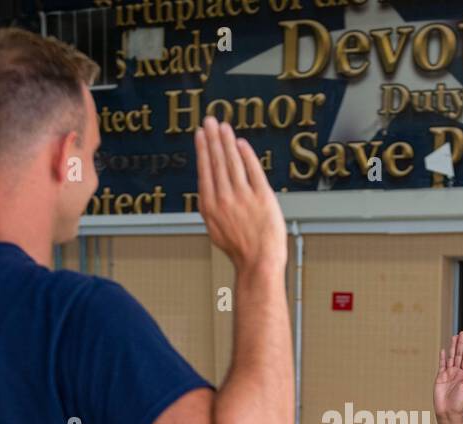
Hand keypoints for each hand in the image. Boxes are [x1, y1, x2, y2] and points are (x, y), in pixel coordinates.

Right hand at [195, 116, 286, 271]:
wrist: (258, 262)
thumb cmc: (240, 250)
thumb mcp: (216, 230)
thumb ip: (213, 207)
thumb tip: (210, 190)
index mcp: (209, 207)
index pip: (205, 170)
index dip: (203, 149)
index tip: (200, 134)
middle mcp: (224, 199)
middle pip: (217, 161)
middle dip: (212, 138)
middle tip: (210, 121)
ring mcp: (243, 197)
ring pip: (232, 162)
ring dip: (227, 141)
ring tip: (223, 127)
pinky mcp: (262, 197)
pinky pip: (252, 170)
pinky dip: (246, 155)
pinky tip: (241, 144)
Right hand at [434, 331, 462, 417]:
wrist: (448, 412)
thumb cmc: (460, 403)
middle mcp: (458, 372)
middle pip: (459, 354)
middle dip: (461, 343)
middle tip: (462, 332)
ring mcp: (449, 374)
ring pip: (451, 357)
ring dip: (453, 347)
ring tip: (454, 337)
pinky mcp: (440, 377)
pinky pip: (442, 364)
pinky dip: (443, 357)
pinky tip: (444, 350)